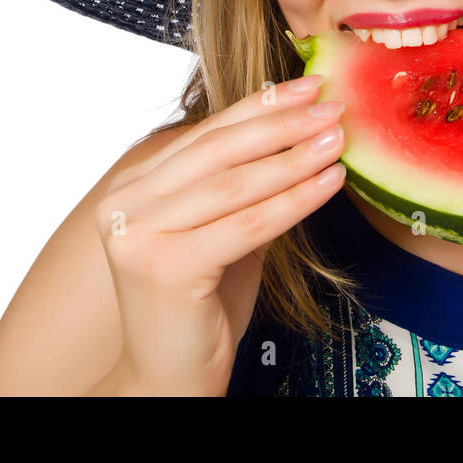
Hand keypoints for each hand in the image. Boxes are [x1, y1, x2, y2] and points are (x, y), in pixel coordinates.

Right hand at [92, 75, 346, 394]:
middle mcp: (125, 203)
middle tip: (333, 106)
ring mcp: (137, 235)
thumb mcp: (221, 231)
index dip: (261, 105)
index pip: (207, 132)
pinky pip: (244, 225)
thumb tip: (302, 134)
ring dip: (293, 158)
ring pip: (233, 184)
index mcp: (134, 185)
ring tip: (337, 140)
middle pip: (218, 150)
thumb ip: (244, 187)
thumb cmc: (198, 305)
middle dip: (282, 124)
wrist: (168, 377)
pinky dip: (293, 200)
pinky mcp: (163, 268)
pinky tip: (328, 183)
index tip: (309, 84)